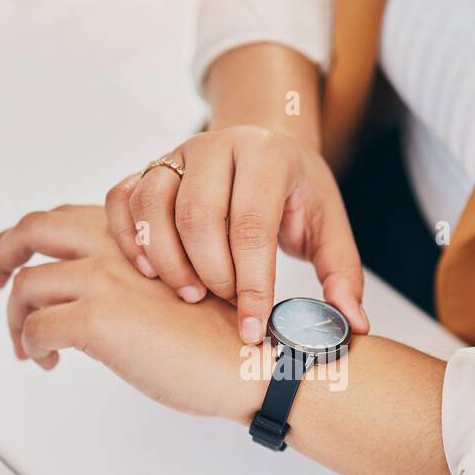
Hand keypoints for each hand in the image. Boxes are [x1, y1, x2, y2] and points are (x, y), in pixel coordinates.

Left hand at [0, 204, 264, 420]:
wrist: (254, 359)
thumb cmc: (228, 338)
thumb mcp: (179, 292)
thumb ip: (138, 284)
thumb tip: (101, 311)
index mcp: (137, 237)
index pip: (69, 218)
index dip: (31, 231)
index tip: (8, 247)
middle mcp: (115, 248)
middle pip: (33, 230)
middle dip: (1, 253)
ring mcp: (103, 280)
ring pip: (26, 284)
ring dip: (16, 318)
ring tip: (29, 347)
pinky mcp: (95, 319)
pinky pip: (37, 327)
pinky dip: (33, 346)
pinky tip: (51, 361)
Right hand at [102, 126, 369, 344]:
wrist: (265, 149)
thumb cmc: (294, 194)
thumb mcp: (328, 228)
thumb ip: (341, 277)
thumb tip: (353, 328)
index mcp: (268, 157)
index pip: (252, 225)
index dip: (251, 284)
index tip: (252, 329)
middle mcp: (217, 146)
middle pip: (198, 215)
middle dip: (210, 273)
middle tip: (225, 305)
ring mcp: (176, 154)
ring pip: (154, 204)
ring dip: (167, 261)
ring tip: (189, 295)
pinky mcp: (147, 168)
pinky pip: (122, 200)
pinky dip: (129, 239)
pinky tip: (150, 272)